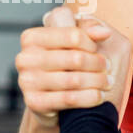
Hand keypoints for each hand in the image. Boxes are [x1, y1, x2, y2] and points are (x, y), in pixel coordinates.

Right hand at [16, 6, 124, 125]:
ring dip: (97, 81)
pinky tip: (99, 96)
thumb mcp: (74, 41)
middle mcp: (24, 58)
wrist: (49, 99)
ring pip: (74, 80)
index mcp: (31, 37)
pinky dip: (89, 97)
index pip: (72, 35)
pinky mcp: (34, 102)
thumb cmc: (65, 63)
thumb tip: (104, 32)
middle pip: (75, 58)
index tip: (96, 48)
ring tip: (107, 81)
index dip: (90, 42)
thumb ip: (89, 29)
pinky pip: (69, 99)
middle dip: (98, 63)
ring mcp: (27, 81)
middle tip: (108, 67)